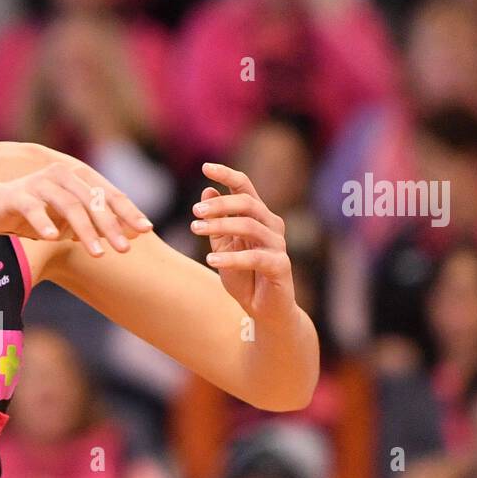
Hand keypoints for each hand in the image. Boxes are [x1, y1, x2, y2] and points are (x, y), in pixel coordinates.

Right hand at [0, 158, 152, 256]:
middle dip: (110, 226)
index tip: (146, 229)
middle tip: (125, 249)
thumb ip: (95, 222)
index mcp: (77, 177)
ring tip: (97, 254)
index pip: (108, 194)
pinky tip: (53, 239)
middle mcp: (60, 175)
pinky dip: (44, 223)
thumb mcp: (68, 220)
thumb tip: (132, 233)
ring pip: (68, 206)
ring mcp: (38, 183)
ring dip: (84, 231)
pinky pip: (33, 209)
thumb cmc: (36, 214)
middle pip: (91, 201)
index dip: (128, 211)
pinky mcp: (17, 195)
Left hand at [191, 161, 294, 318]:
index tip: (205, 166)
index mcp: (258, 217)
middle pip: (247, 203)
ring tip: (195, 230)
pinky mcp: (281, 266)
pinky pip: (255, 257)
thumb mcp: (224, 247)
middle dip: (219, 204)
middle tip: (195, 212)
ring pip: (249, 226)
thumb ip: (216, 222)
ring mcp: (278, 245)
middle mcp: (271, 226)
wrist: (264, 311)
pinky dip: (231, 258)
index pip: (245, 188)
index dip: (227, 175)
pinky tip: (210, 259)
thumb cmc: (244, 277)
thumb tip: (207, 190)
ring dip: (220, 226)